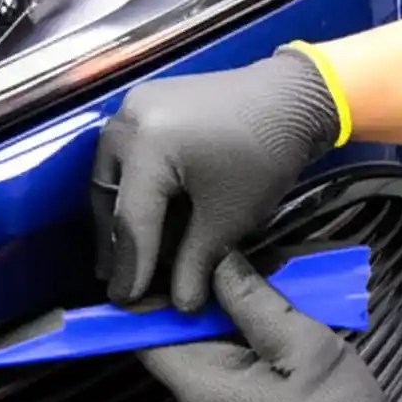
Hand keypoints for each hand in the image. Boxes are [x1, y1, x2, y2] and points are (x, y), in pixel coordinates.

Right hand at [92, 43, 346, 311]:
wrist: (292, 96)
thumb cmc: (264, 154)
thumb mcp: (229, 217)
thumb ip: (195, 263)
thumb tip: (179, 305)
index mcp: (146, 145)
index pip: (130, 220)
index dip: (129, 267)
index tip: (126, 302)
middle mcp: (127, 121)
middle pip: (108, 196)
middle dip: (114, 242)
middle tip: (119, 280)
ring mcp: (133, 106)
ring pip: (110, 174)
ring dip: (118, 215)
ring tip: (128, 253)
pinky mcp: (146, 103)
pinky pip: (126, 155)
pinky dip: (132, 188)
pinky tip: (145, 215)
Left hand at [138, 252, 401, 401]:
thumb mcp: (300, 344)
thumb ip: (253, 299)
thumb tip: (219, 263)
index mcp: (199, 387)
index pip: (145, 334)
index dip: (153, 293)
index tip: (175, 259)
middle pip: (180, 342)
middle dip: (206, 302)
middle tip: (237, 265)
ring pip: (209, 357)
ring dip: (233, 324)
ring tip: (269, 292)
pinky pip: (231, 378)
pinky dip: (248, 350)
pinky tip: (281, 331)